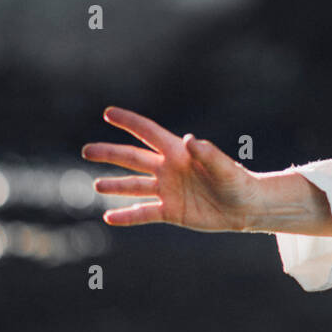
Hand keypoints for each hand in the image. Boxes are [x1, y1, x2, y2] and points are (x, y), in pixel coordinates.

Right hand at [81, 107, 258, 229]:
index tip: (108, 113)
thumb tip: (190, 140)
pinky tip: (109, 217)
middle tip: (87, 150)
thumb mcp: (224, 167)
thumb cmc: (237, 181)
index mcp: (178, 152)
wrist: (245, 207)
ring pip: (134, 185)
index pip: (148, 133)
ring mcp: (167, 190)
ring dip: (115, 185)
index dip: (129, 122)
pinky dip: (127, 216)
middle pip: (133, 158)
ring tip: (95, 185)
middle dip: (110, 153)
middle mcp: (168, 168)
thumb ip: (207, 154)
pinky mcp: (170, 211)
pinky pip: (144, 213)